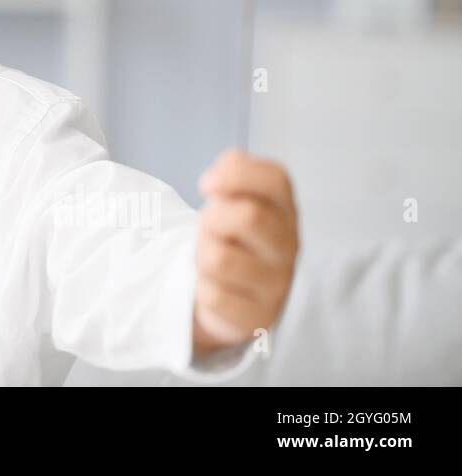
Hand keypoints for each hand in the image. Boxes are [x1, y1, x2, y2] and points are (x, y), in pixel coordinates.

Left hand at [191, 149, 299, 357]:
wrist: (232, 293)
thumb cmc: (230, 236)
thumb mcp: (230, 199)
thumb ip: (231, 177)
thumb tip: (214, 181)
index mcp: (284, 209)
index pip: (276, 179)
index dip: (237, 174)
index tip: (205, 185)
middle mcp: (289, 245)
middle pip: (248, 217)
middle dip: (212, 220)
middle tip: (209, 230)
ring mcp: (278, 284)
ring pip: (220, 259)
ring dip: (202, 256)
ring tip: (212, 260)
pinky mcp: (259, 317)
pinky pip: (214, 296)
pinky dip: (203, 288)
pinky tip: (215, 288)